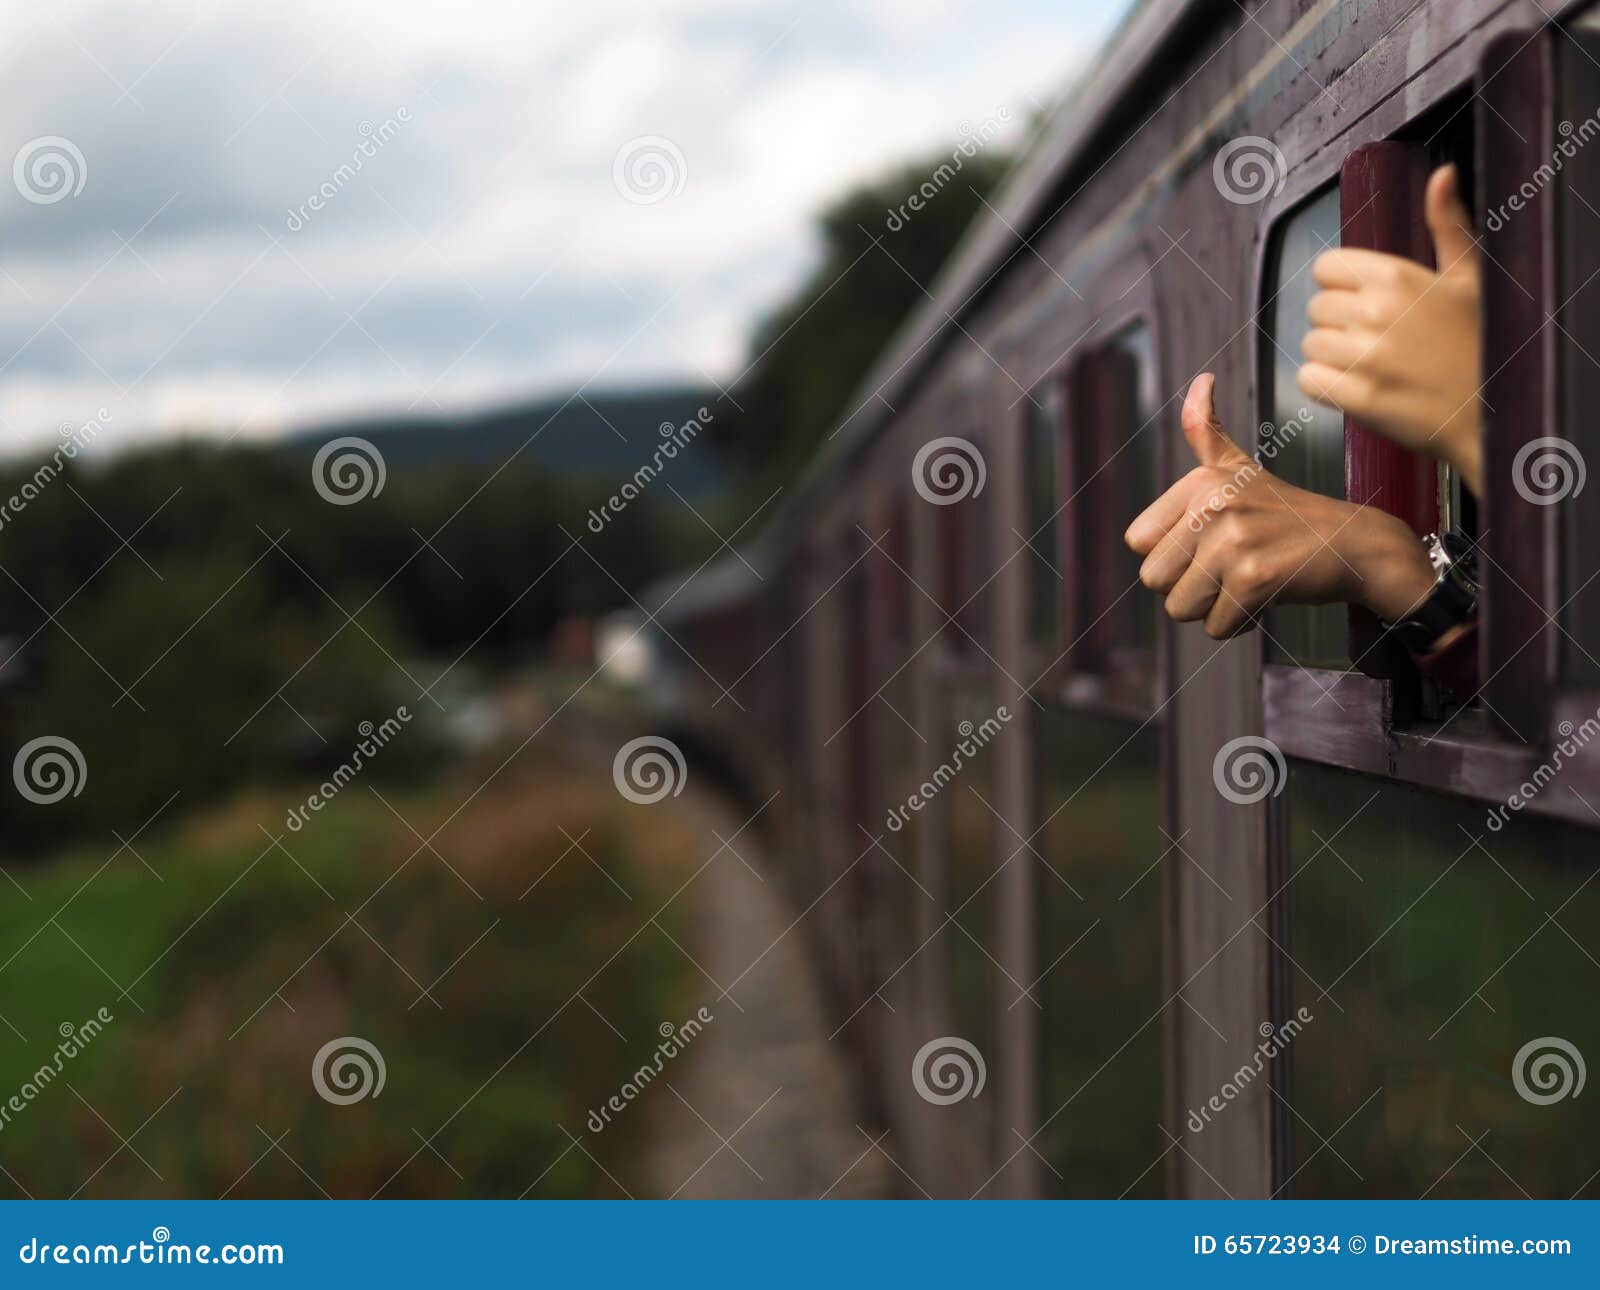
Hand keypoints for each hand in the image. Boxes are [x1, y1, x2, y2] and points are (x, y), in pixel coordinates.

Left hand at [1124, 374, 1435, 638]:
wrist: (1355, 544)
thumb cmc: (1288, 515)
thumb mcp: (1240, 468)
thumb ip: (1205, 431)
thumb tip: (1200, 380)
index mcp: (1200, 480)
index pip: (1138, 542)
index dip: (1171, 554)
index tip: (1210, 542)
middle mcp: (1213, 503)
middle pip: (1153, 579)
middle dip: (1189, 586)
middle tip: (1230, 567)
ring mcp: (1234, 540)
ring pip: (1179, 607)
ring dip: (1213, 608)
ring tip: (1248, 579)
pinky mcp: (1254, 577)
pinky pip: (1216, 627)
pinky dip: (1239, 624)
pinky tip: (1266, 596)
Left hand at [1297, 164, 1482, 496]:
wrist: (1496, 411)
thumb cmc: (1484, 342)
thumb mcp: (1470, 277)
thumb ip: (1447, 225)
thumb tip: (1441, 175)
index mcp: (1397, 276)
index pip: (1326, 268)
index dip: (1341, 286)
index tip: (1364, 302)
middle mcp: (1376, 312)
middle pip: (1317, 308)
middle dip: (1339, 325)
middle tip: (1377, 340)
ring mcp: (1366, 357)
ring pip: (1311, 345)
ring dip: (1332, 357)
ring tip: (1371, 365)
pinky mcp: (1359, 398)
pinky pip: (1309, 381)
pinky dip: (1325, 386)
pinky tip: (1356, 387)